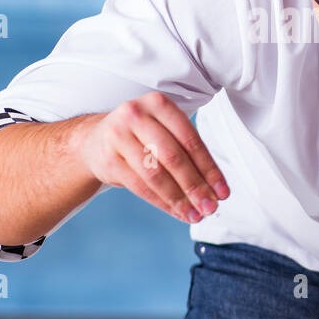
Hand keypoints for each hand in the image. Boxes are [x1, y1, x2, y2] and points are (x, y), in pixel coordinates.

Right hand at [72, 92, 229, 223]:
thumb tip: (215, 188)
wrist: (96, 139)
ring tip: (194, 214)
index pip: (190, 139)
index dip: (209, 168)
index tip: (222, 191)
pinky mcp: (108, 160)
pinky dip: (162, 202)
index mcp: (158, 104)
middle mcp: (136, 115)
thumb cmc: (140, 135)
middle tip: (210, 207)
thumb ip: (189, 152)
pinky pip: (140, 186)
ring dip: (179, 198)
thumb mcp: (164, 130)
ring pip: (156, 174)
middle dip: (196, 186)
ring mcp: (118, 136)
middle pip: (173, 157)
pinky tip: (176, 211)